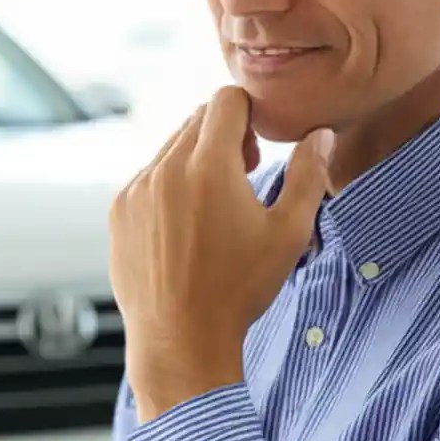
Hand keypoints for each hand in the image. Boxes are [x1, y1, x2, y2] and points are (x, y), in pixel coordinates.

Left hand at [109, 86, 334, 421]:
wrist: (181, 340)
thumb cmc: (239, 289)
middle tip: (243, 178)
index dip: (249, 115)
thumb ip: (308, 175)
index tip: (257, 152)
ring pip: (170, 147)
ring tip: (215, 206)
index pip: (226, 99)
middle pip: (197, 119)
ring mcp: (136, 189)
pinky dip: (169, 185)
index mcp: (208, 166)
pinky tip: (186, 227)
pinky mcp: (119, 211)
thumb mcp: (288, 233)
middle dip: (224, 136)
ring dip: (196, 160)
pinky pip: (147, 177)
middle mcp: (165, 169)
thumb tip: (320, 134)